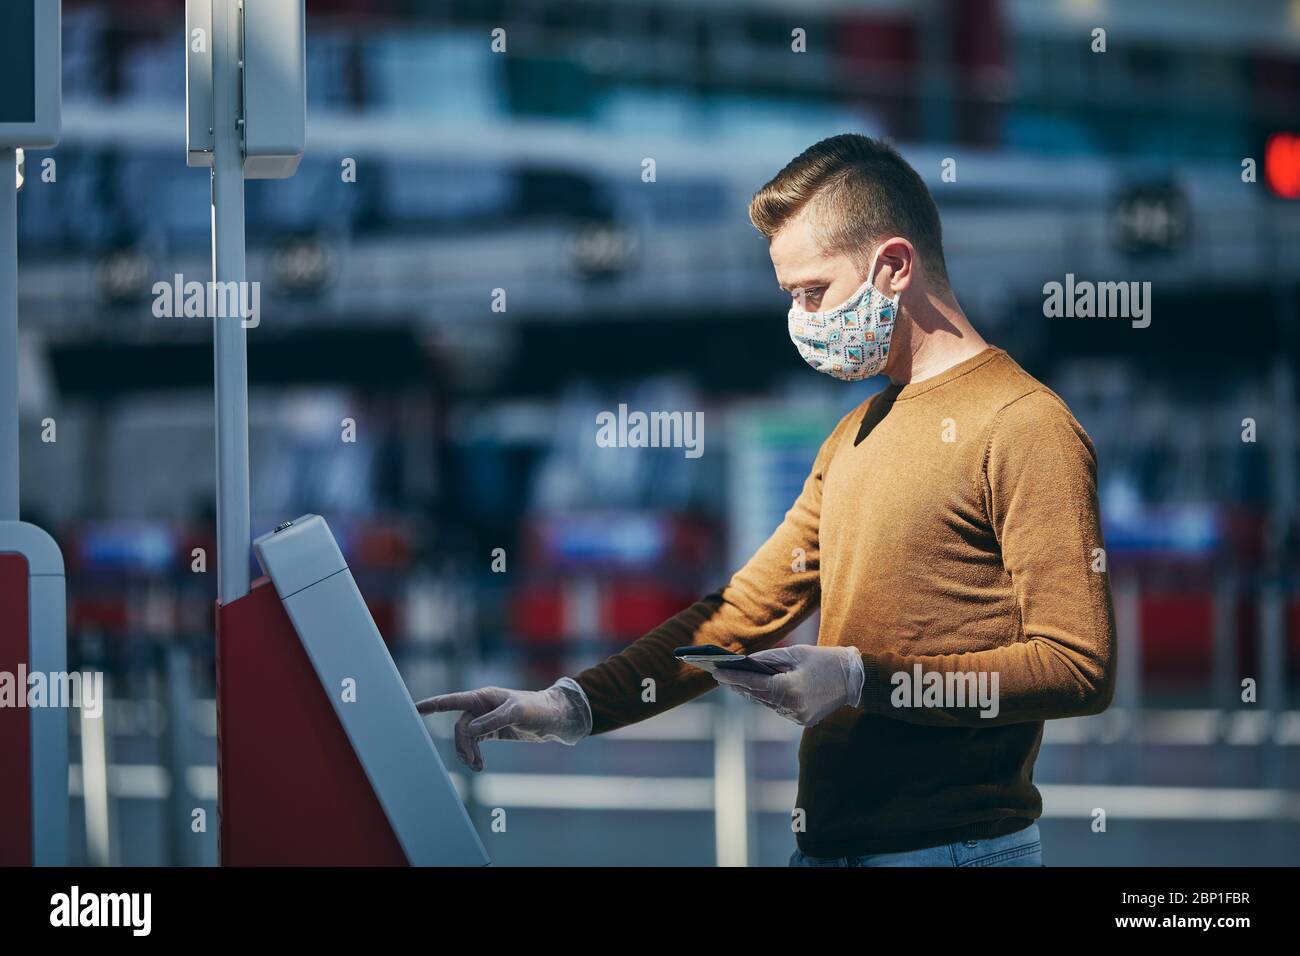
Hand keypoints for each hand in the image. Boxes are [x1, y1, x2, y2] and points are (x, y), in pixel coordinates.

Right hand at [415, 678, 591, 770]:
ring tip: (478, 767)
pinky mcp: (492, 731)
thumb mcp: (516, 712)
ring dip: (468, 753)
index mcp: (483, 696)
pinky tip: (479, 766)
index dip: (432, 705)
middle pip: (460, 727)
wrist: (554, 718)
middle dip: (463, 745)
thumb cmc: (537, 708)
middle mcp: (481, 706)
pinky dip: (474, 755)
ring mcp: (485, 719)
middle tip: (473, 761)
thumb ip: (492, 721)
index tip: (413, 709)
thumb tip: (468, 731)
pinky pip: (475, 743)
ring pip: (466, 738)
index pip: (452, 700)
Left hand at [711, 645, 862, 726]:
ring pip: (767, 703)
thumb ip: (768, 658)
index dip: (732, 677)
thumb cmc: (824, 660)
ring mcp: (797, 716)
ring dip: (752, 693)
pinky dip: (770, 699)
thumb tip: (746, 661)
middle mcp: (789, 706)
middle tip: (720, 676)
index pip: (751, 683)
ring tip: (735, 683)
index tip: (716, 672)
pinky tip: (757, 690)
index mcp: (787, 688)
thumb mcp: (795, 653)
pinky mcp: (803, 720)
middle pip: (756, 695)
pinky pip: (780, 708)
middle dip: (738, 685)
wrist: (854, 678)